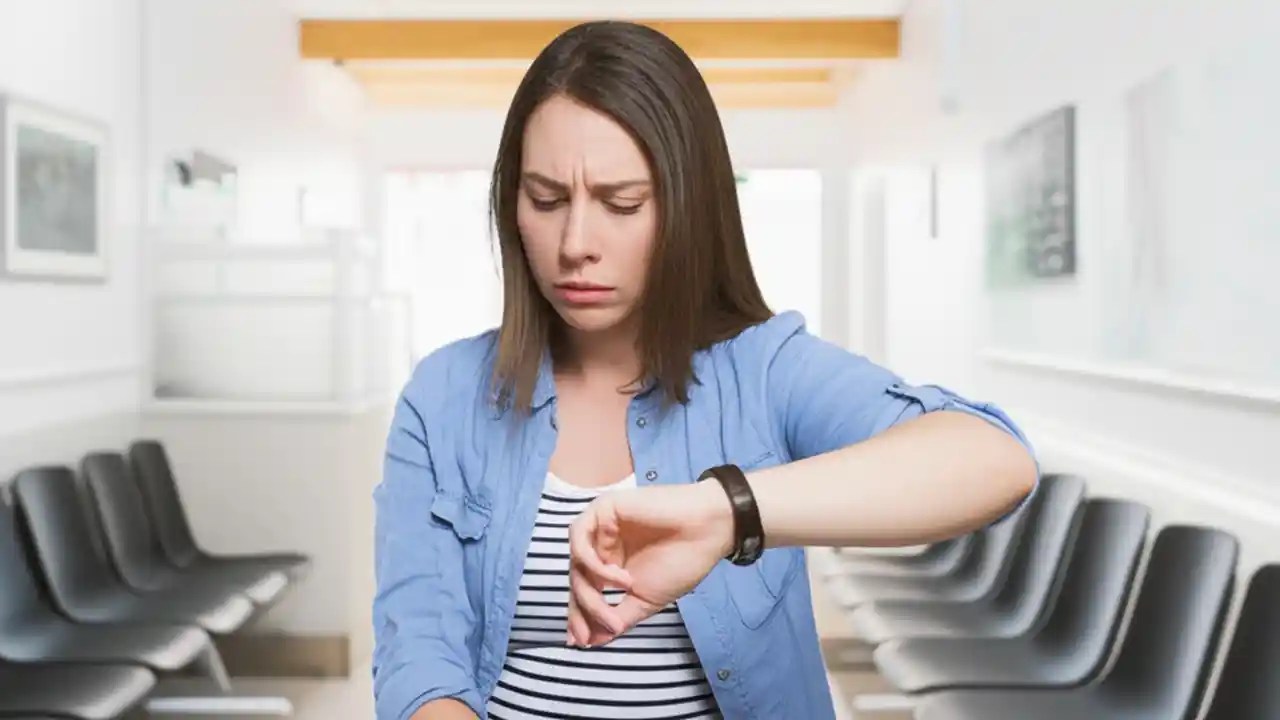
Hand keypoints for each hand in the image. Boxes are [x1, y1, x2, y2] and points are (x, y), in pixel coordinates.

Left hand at [566, 479, 734, 646]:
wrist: (707, 531)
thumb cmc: (681, 562)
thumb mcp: (645, 600)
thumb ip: (617, 617)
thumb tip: (591, 642)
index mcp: (610, 564)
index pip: (584, 591)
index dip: (579, 617)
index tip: (582, 642)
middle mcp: (601, 546)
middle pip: (576, 579)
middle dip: (584, 608)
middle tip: (602, 629)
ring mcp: (600, 527)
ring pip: (575, 563)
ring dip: (591, 589)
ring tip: (622, 597)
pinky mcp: (602, 508)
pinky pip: (580, 538)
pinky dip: (593, 564)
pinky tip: (620, 577)